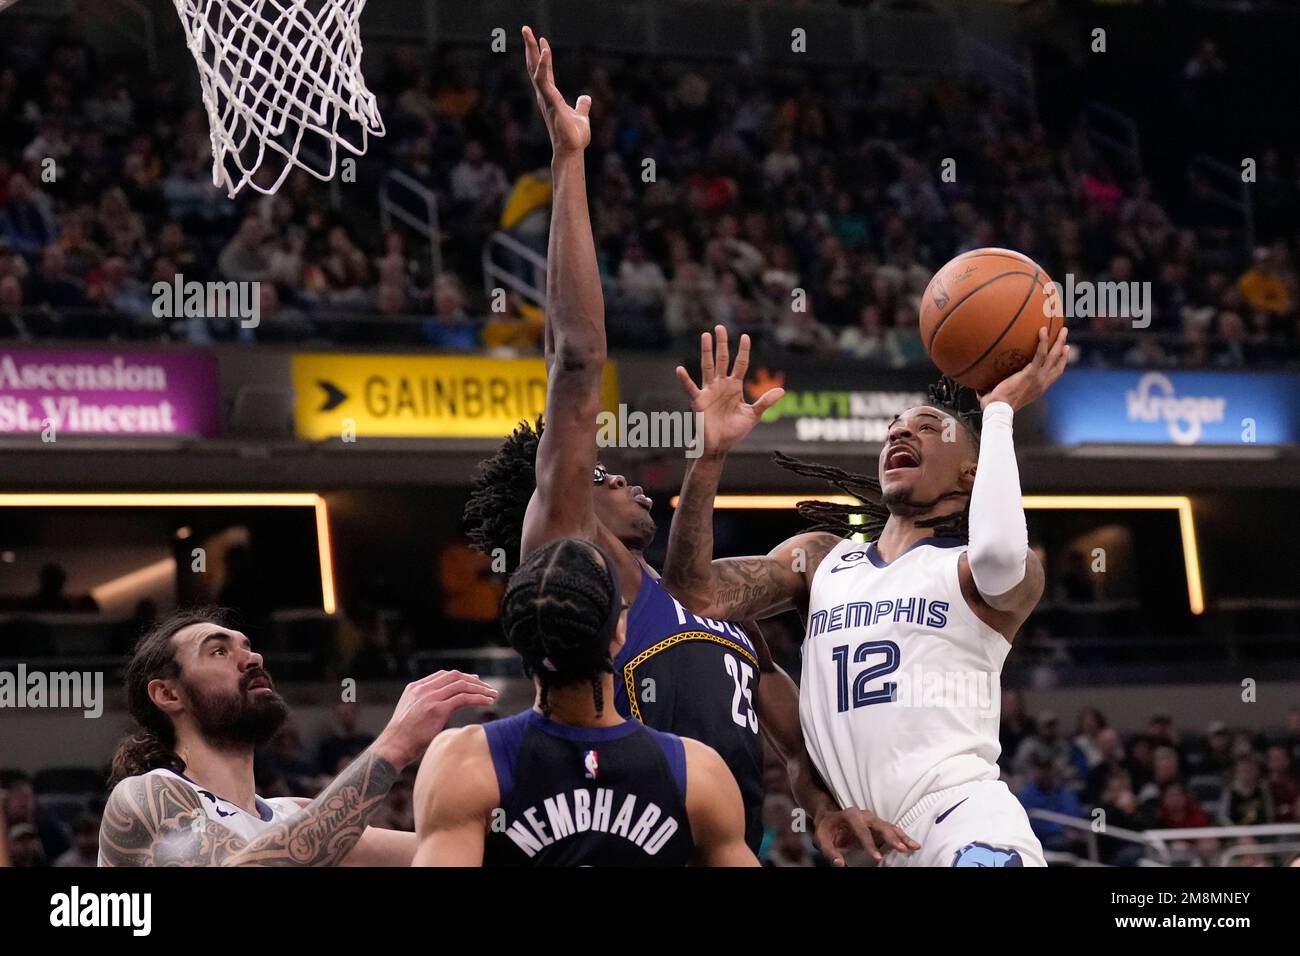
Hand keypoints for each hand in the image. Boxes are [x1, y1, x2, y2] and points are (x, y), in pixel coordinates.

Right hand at [373, 670, 497, 768]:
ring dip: (480, 688)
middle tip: (487, 688)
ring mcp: (430, 697)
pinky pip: (463, 698)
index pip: (443, 675)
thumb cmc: (403, 738)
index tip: (474, 681)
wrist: (393, 747)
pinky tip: (488, 701)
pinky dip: (478, 698)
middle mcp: (423, 689)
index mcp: (415, 688)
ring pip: (461, 685)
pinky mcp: (438, 709)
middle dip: (473, 680)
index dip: (461, 677)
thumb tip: (441, 710)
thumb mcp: (411, 713)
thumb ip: (424, 706)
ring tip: (493, 694)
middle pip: (454, 676)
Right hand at [522, 26, 589, 156]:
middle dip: (530, 47)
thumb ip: (582, 106)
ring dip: (532, 50)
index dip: (541, 56)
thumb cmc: (574, 137)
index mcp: (551, 97)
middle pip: (534, 66)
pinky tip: (544, 51)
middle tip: (526, 29)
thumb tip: (586, 98)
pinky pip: (544, 79)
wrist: (572, 150)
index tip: (541, 40)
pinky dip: (543, 65)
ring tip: (530, 33)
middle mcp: (545, 95)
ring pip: (535, 69)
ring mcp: (546, 98)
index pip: (544, 72)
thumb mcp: (581, 116)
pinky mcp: (551, 101)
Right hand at [675, 325, 783, 456]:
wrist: (719, 446)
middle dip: (721, 344)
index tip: (745, 336)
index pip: (740, 364)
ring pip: (708, 367)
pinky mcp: (699, 401)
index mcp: (735, 387)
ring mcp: (709, 391)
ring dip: (706, 351)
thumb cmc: (734, 431)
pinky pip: (691, 388)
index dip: (743, 351)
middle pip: (722, 360)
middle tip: (719, 327)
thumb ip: (765, 401)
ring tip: (705, 336)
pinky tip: (680, 369)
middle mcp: (721, 385)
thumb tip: (782, 390)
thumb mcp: (753, 415)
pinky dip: (685, 379)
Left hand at [813, 806, 919, 865]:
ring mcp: (873, 819)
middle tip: (901, 848)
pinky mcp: (878, 826)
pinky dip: (902, 837)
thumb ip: (830, 852)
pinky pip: (892, 831)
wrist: (830, 818)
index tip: (877, 858)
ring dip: (901, 837)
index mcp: (850, 815)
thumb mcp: (822, 839)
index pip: (861, 830)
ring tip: (913, 846)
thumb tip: (839, 864)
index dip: (869, 844)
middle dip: (891, 837)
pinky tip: (912, 844)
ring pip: (889, 826)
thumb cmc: (826, 829)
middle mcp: (864, 815)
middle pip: (879, 825)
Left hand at [978, 326, 1068, 411]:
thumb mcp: (1001, 395)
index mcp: (1038, 388)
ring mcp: (1038, 378)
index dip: (1061, 362)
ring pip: (1053, 356)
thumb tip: (977, 387)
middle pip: (1058, 363)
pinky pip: (1040, 354)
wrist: (998, 410)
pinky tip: (1042, 330)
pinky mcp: (1031, 373)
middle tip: (1064, 335)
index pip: (1055, 374)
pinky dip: (1042, 341)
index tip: (1064, 350)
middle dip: (1063, 348)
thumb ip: (993, 389)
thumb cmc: (995, 407)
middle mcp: (1042, 383)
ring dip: (1059, 341)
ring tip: (1062, 329)